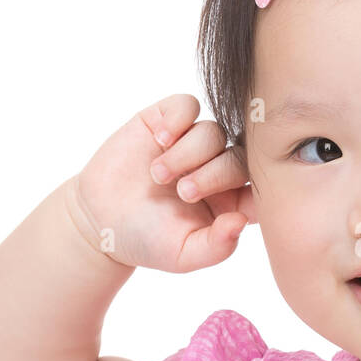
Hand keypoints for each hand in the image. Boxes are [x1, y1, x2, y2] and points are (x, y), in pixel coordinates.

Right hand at [65, 94, 254, 271]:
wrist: (99, 220)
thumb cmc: (146, 240)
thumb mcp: (183, 255)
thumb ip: (217, 246)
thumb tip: (241, 221)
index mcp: (232, 201)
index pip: (261, 186)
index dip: (252, 189)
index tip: (228, 205)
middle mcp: (217, 168)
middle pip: (240, 156)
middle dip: (214, 174)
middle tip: (183, 192)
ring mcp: (193, 143)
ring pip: (213, 132)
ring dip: (187, 154)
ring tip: (158, 176)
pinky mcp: (166, 121)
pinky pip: (188, 105)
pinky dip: (178, 120)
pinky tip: (159, 140)